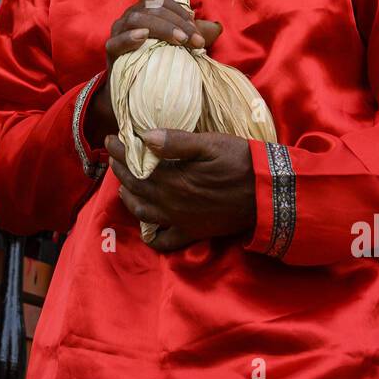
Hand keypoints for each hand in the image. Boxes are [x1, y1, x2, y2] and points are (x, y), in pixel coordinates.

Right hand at [85, 0, 221, 146]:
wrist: (133, 93)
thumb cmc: (156, 65)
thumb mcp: (175, 47)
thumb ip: (189, 35)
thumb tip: (216, 28)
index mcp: (143, 12)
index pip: (160, 0)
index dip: (179, 10)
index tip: (196, 28)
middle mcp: (129, 18)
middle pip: (151, 8)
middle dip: (176, 22)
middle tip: (194, 40)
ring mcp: (117, 32)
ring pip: (136, 19)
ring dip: (161, 28)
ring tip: (179, 40)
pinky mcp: (110, 50)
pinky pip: (116, 41)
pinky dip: (130, 37)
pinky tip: (143, 37)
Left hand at [107, 128, 254, 252]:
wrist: (268, 193)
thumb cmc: (240, 162)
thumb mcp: (210, 144)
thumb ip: (176, 143)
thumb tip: (145, 138)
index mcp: (173, 181)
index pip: (136, 166)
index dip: (119, 152)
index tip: (110, 139)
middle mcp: (171, 204)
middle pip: (136, 188)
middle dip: (120, 171)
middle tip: (113, 156)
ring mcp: (181, 221)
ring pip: (143, 213)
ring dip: (129, 198)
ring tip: (123, 186)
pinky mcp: (194, 232)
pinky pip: (165, 240)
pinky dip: (152, 235)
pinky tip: (147, 226)